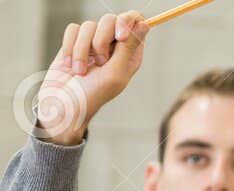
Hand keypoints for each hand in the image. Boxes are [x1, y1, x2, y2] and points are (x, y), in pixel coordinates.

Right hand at [36, 12, 148, 145]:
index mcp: (130, 54)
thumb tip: (145, 23)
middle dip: (102, 39)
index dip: (128, 22)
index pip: (136, 22)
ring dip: (82, 50)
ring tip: (81, 71)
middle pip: (111, 19)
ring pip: (89, 25)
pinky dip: (70, 47)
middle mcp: (113, 46)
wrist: (63, 103)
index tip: (120, 36)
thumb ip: (128, 47)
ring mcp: (92, 43)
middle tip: (100, 61)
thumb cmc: (93, 94)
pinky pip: (73, 29)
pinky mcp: (73, 42)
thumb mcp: (115, 73)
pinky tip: (70, 65)